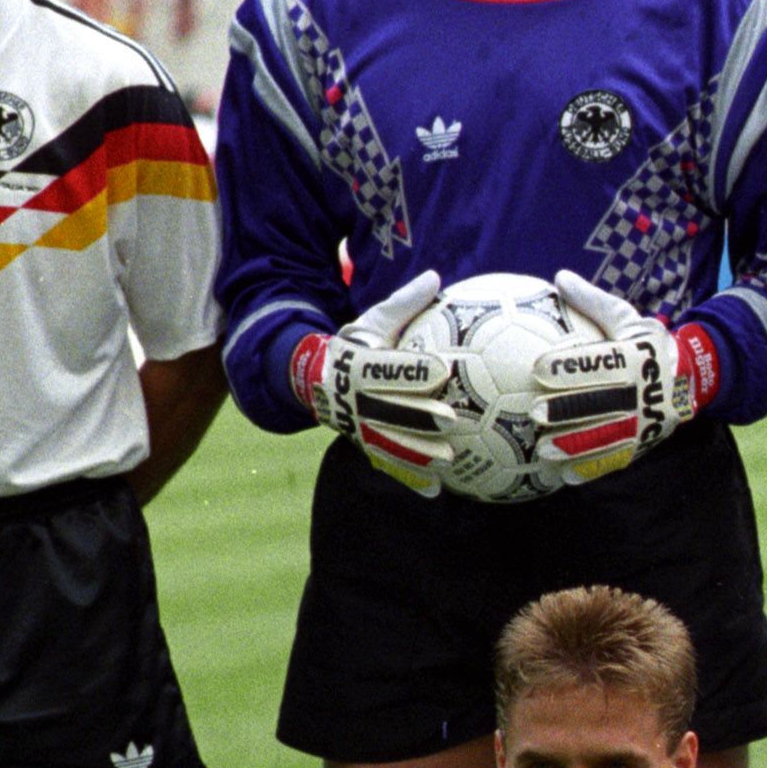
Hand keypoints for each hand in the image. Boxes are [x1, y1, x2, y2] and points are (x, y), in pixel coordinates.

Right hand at [294, 270, 459, 491]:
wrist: (317, 380)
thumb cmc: (357, 344)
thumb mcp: (373, 321)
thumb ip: (403, 304)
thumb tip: (434, 276)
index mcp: (359, 365)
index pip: (387, 367)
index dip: (413, 370)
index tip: (444, 368)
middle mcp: (357, 399)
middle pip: (388, 409)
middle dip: (417, 416)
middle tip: (450, 417)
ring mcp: (359, 426)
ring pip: (388, 442)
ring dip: (417, 453)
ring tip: (450, 458)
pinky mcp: (365, 445)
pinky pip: (389, 465)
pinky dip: (410, 479)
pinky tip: (436, 491)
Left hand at [546, 272, 714, 480]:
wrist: (693, 379)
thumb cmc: (650, 344)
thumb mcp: (630, 319)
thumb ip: (594, 301)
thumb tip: (560, 275)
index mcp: (637, 359)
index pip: (601, 362)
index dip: (570, 366)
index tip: (537, 368)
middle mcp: (643, 392)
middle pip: (603, 402)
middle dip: (569, 409)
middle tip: (535, 412)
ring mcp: (645, 421)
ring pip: (607, 436)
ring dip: (575, 446)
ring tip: (543, 450)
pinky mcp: (644, 443)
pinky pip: (616, 459)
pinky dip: (591, 469)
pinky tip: (564, 476)